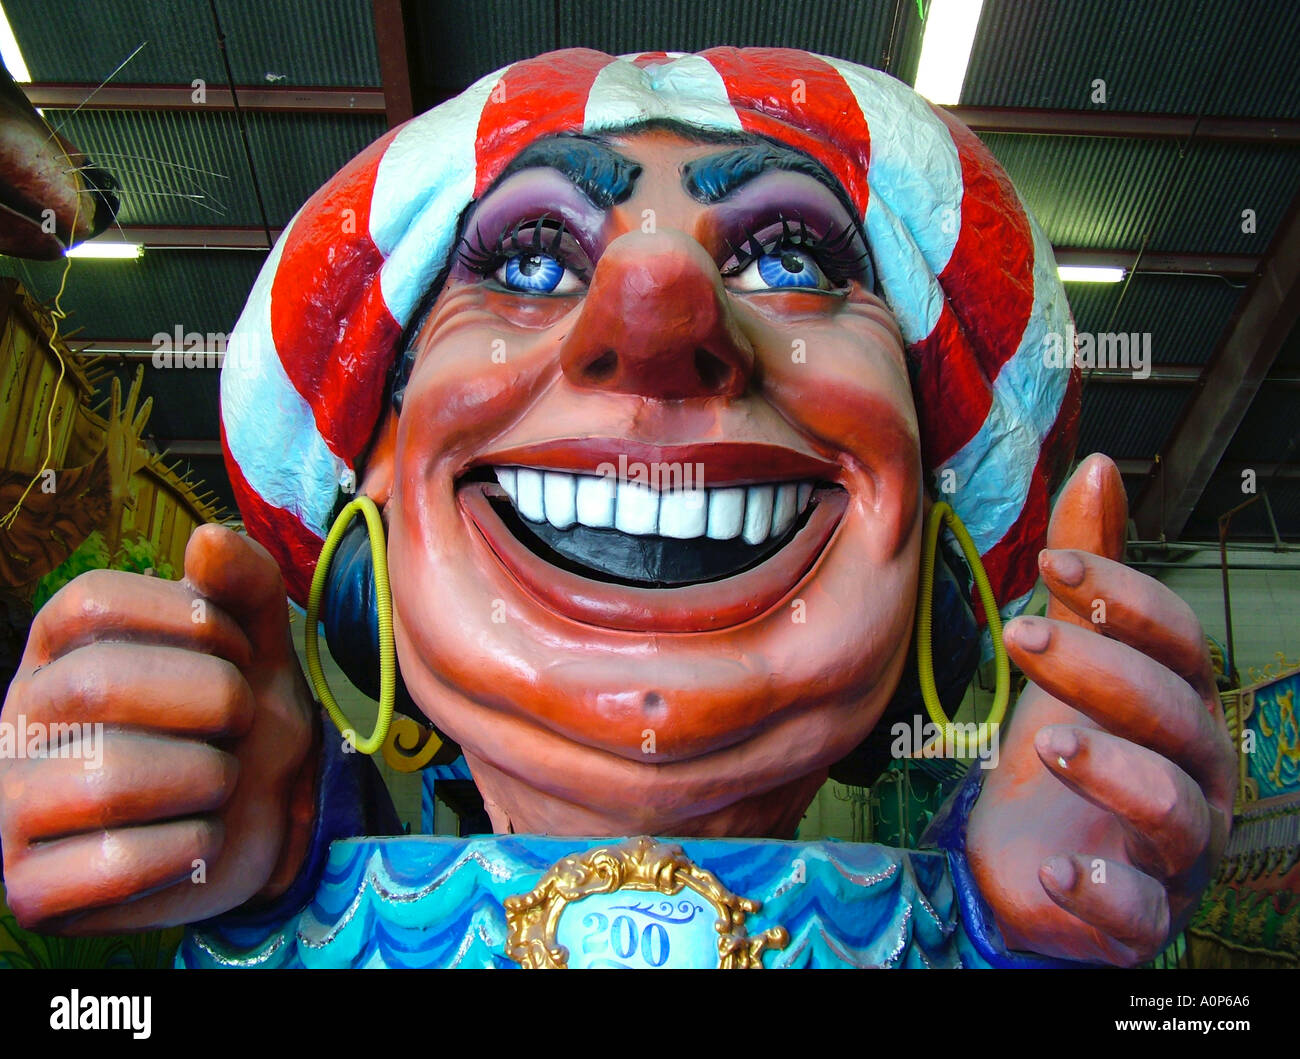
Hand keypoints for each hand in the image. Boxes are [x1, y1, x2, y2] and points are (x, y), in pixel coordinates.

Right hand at [0, 525, 317, 931]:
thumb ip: (243, 584)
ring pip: (107, 779)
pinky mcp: (30, 886)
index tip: (238, 652)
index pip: (88, 599)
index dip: (188, 620)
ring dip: (206, 778)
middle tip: (241, 722)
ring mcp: (10, 805)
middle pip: (98, 682)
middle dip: (211, 699)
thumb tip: (205, 536)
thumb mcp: (257, 647)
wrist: (260, 829)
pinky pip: (115, 861)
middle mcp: (17, 720)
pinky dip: (189, 848)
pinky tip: (195, 840)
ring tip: (219, 784)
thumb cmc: (241, 727)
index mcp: (58, 651)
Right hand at [104, 368, 151, 509]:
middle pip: (137, 406)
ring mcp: (122, 426)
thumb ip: (128, 495)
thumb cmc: (115, 482)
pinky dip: (116, 395)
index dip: (146, 411)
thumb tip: (129, 507)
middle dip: (140, 391)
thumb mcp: (124, 488)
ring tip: (140, 370)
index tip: (150, 400)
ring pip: (129, 403)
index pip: (141, 421)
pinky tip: (117, 380)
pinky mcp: (114, 427)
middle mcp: (127, 428)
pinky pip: (116, 408)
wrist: (108, 480)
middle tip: (145, 374)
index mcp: (132, 438)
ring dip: (133, 387)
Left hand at [965, 454, 1235, 964]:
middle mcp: (1194, 771)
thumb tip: (1099, 466)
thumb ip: (1091, 572)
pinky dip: (1104, 891)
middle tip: (1022, 635)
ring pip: (1175, 807)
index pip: (1176, 640)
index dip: (1126, 599)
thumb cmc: (1069, 750)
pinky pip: (1140, 910)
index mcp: (1178, 703)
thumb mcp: (1071, 656)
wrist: (1038, 861)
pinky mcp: (1141, 915)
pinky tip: (1055, 870)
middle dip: (1102, 669)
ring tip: (1042, 743)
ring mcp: (1175, 848)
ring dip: (1114, 772)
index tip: (1055, 564)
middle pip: (1176, 712)